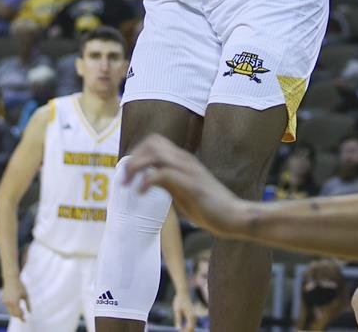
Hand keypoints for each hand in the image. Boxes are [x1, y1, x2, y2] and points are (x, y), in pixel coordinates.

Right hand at [2, 277, 28, 317]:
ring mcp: (4, 302)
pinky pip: (8, 307)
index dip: (21, 317)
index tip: (25, 320)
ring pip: (10, 311)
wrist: (10, 279)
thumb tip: (30, 312)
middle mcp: (8, 303)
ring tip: (21, 311)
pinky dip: (12, 308)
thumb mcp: (26, 295)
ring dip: (15, 312)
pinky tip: (16, 306)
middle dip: (18, 316)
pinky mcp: (3, 300)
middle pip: (13, 314)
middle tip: (23, 316)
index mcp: (14, 302)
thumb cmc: (20, 286)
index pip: (18, 313)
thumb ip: (28, 304)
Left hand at [124, 134, 253, 236]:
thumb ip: (168, 184)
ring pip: (155, 154)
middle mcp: (185, 159)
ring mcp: (189, 169)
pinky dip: (147, 181)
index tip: (128, 172)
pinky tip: (141, 194)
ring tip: (128, 184)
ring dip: (136, 167)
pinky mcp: (191, 183)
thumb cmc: (209, 207)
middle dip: (134, 158)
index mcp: (183, 160)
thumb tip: (149, 181)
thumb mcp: (183, 192)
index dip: (137, 153)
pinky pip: (162, 173)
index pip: (155, 142)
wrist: (233, 216)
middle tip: (124, 179)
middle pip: (152, 142)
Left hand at [172, 288, 201, 331]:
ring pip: (192, 326)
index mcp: (191, 315)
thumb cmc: (180, 299)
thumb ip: (178, 319)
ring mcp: (194, 315)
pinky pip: (191, 323)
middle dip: (186, 331)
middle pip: (192, 328)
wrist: (184, 291)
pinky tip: (183, 328)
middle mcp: (194, 316)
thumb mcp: (177, 309)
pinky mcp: (193, 314)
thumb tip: (178, 328)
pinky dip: (188, 327)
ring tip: (181, 331)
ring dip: (187, 330)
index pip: (189, 328)